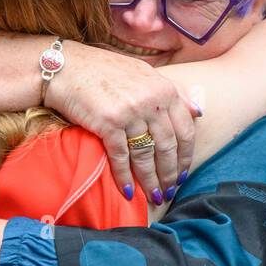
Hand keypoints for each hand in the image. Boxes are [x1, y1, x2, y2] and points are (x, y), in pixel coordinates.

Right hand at [46, 41, 198, 203]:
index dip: (185, 157)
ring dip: (150, 181)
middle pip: (168, 147)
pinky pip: (121, 157)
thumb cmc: (104, 70)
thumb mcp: (144, 74)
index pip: (185, 131)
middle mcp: (152, 101)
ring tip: (153, 197)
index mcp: (164, 90)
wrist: (67, 68)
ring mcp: (130, 112)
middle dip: (169, 174)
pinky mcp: (108, 124)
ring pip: (146, 156)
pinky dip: (124, 177)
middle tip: (169, 191)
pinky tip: (128, 191)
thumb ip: (172, 93)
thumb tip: (198, 112)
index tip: (183, 173)